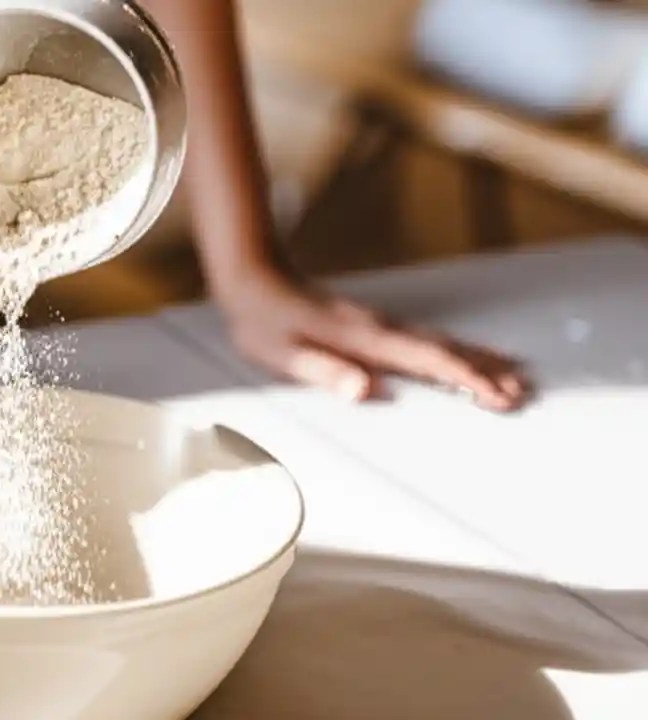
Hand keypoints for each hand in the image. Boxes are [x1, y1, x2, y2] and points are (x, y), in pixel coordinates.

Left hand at [215, 267, 528, 411]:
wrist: (254, 276)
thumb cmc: (262, 321)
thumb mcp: (283, 354)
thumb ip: (325, 372)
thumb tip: (363, 390)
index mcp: (363, 339)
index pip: (425, 361)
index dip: (464, 379)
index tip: (497, 396)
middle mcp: (379, 328)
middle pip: (443, 349)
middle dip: (484, 372)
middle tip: (522, 394)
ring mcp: (378, 323)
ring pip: (438, 341)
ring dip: (476, 359)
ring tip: (512, 376)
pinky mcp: (371, 324)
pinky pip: (423, 338)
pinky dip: (452, 349)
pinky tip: (462, 354)